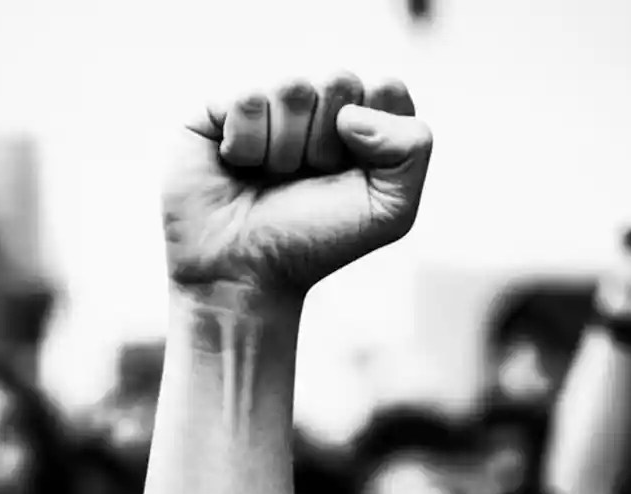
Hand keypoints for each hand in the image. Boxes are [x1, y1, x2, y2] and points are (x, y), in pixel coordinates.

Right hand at [162, 73, 432, 297]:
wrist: (243, 275)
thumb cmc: (313, 244)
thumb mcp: (390, 211)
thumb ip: (411, 148)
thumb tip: (352, 111)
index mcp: (361, 126)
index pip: (387, 89)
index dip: (374, 132)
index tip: (352, 174)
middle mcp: (314, 109)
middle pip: (340, 81)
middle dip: (327, 142)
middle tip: (307, 179)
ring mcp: (267, 105)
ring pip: (292, 88)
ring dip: (285, 148)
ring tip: (270, 178)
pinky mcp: (219, 109)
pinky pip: (247, 99)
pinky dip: (247, 144)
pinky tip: (239, 167)